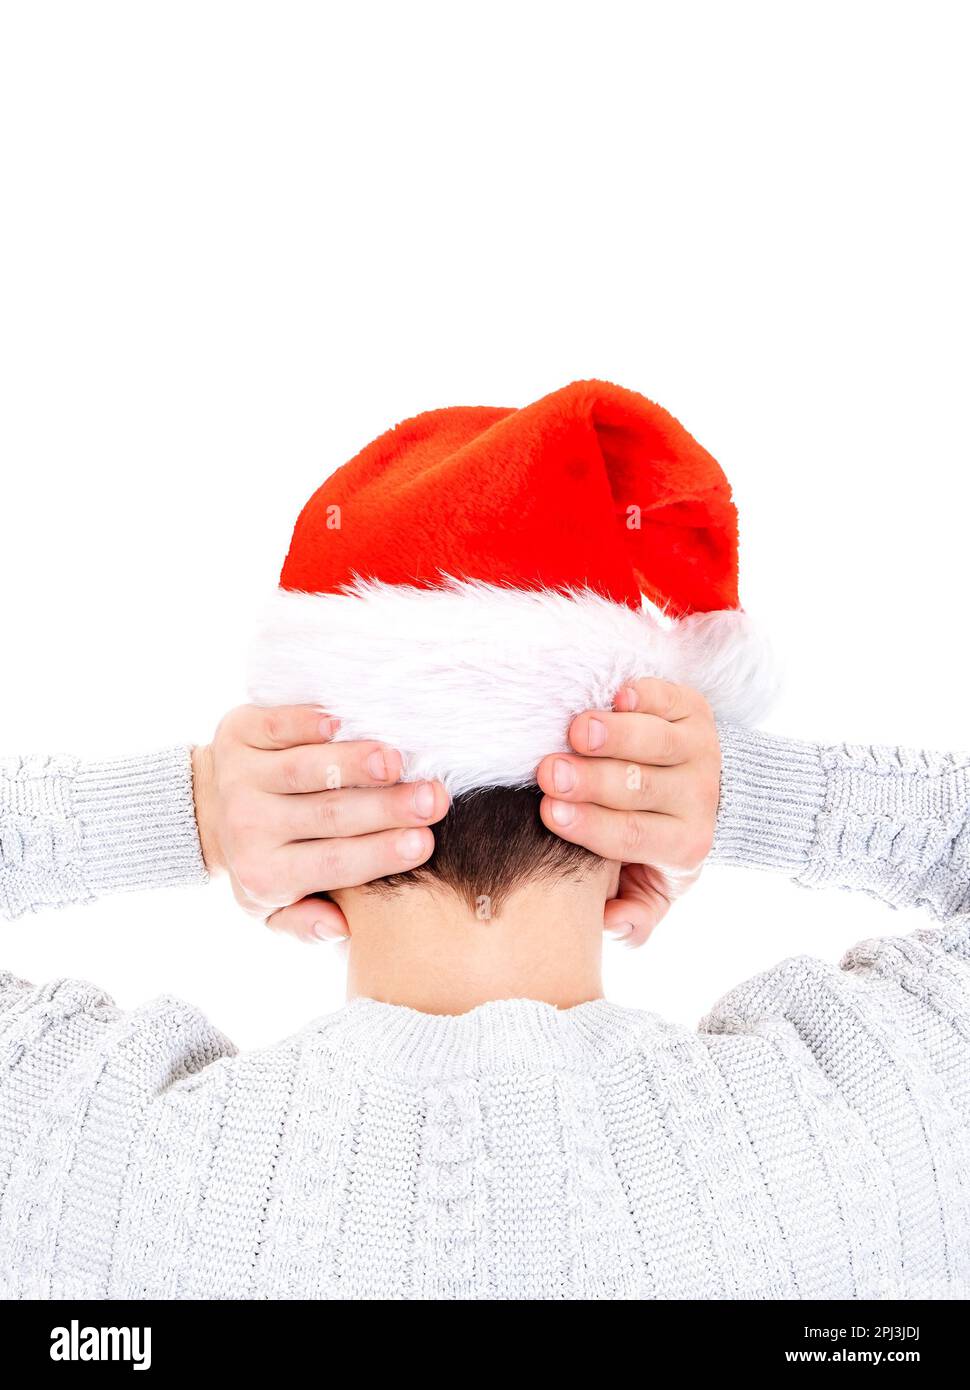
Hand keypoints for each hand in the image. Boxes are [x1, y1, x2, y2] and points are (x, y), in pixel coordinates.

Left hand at [191, 706, 449, 942]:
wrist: (204, 808)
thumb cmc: (266, 857)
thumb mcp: (275, 906)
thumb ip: (306, 923)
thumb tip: (339, 928)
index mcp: (266, 875)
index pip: (334, 864)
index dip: (380, 853)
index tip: (426, 842)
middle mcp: (249, 827)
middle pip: (328, 815)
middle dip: (385, 807)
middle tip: (433, 799)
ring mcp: (241, 776)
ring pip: (305, 770)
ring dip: (352, 763)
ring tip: (395, 761)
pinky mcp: (238, 734)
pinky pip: (277, 727)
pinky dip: (308, 722)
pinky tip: (343, 722)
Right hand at [536, 679, 720, 947]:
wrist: (719, 793)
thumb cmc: (660, 841)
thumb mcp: (654, 887)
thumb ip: (634, 915)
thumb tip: (609, 923)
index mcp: (682, 845)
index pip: (631, 837)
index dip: (590, 826)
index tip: (549, 813)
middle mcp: (696, 797)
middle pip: (640, 788)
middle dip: (592, 780)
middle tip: (548, 772)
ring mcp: (698, 750)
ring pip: (656, 741)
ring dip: (616, 734)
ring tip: (577, 731)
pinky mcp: (694, 711)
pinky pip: (670, 700)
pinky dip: (646, 695)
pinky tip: (618, 695)